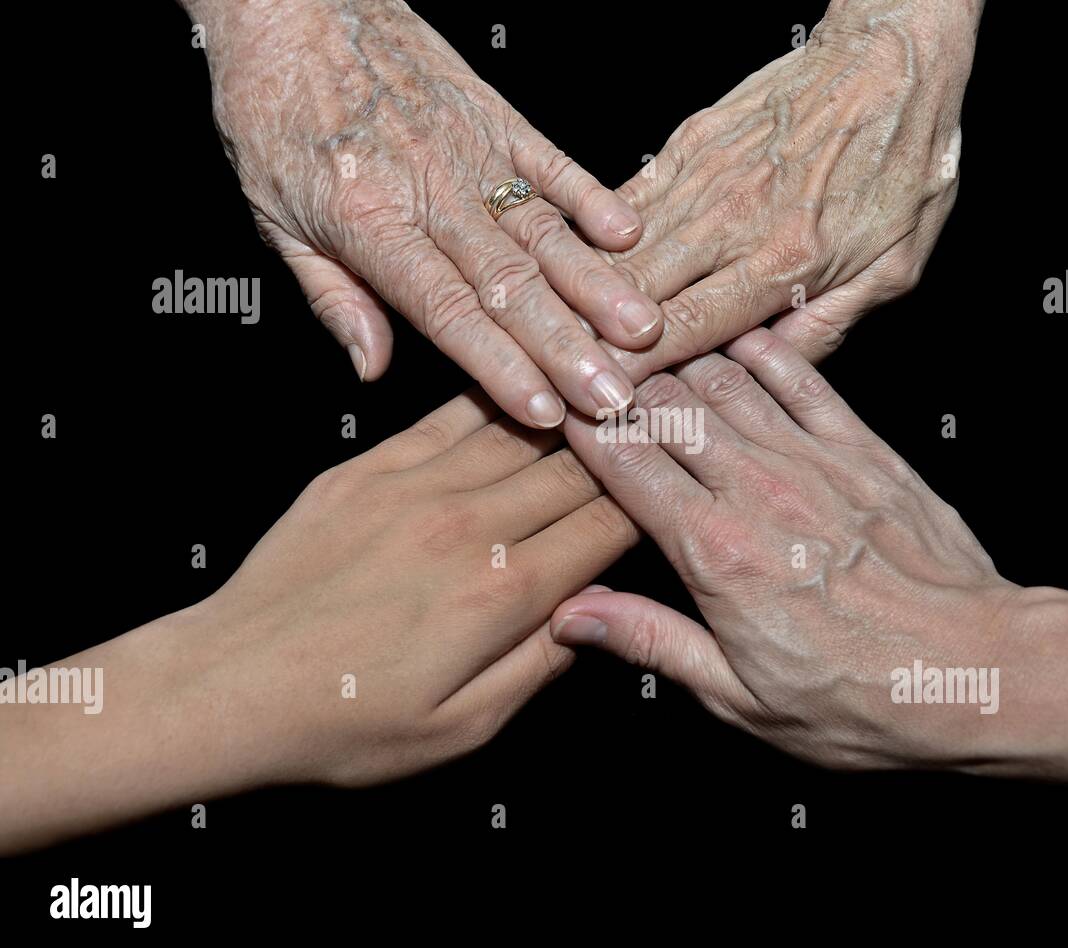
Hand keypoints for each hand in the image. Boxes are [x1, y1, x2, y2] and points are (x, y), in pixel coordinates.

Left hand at [0, 390, 637, 850]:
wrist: (227, 684)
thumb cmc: (345, 723)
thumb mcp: (462, 727)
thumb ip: (541, 662)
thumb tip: (594, 611)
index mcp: (500, 595)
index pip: (610, 525)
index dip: (659, 496)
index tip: (689, 475)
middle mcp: (467, 526)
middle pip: (578, 465)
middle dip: (632, 438)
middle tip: (677, 406)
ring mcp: (415, 486)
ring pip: (523, 426)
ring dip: (577, 403)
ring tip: (621, 376)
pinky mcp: (369, 467)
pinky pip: (451, 414)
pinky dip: (499, 395)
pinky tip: (528, 376)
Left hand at [185, 0, 661, 422]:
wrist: (289, 4)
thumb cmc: (277, 109)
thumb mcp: (276, 217)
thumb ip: (333, 297)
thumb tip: (370, 367)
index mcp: (371, 224)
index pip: (448, 312)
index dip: (500, 366)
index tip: (544, 412)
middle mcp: (431, 192)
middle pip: (510, 285)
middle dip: (568, 349)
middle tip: (614, 395)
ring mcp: (471, 152)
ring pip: (543, 231)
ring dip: (597, 286)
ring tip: (643, 330)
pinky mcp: (496, 115)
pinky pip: (552, 161)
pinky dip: (594, 197)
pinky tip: (631, 234)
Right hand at [550, 328, 1014, 768]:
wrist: (981, 671)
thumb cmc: (864, 701)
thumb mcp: (742, 698)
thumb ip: (653, 642)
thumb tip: (573, 613)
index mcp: (718, 555)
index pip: (625, 464)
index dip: (580, 427)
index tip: (553, 409)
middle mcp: (759, 491)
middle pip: (667, 407)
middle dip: (620, 385)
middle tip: (591, 374)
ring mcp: (814, 462)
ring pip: (725, 380)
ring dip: (679, 361)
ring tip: (646, 353)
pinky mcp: (863, 449)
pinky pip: (801, 378)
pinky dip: (762, 352)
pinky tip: (736, 340)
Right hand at [602, 0, 979, 373]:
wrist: (891, 60)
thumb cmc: (901, 163)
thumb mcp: (895, 267)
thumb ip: (828, 326)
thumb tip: (771, 371)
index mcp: (786, 259)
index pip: (689, 327)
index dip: (636, 365)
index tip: (604, 394)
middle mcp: (734, 220)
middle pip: (638, 291)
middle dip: (595, 335)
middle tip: (570, 370)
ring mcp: (705, 178)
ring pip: (622, 247)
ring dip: (587, 291)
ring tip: (563, 328)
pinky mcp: (689, 143)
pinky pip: (627, 198)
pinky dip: (598, 235)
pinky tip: (580, 265)